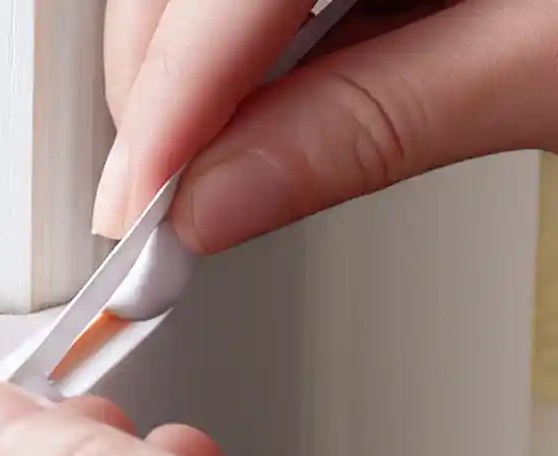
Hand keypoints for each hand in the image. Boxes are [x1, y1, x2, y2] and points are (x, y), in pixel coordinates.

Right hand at [92, 0, 557, 251]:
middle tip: (175, 205)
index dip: (171, 106)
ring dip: (200, 71)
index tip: (140, 214)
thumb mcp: (554, 60)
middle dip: (167, 94)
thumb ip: (372, 124)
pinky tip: (282, 89)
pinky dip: (253, 40)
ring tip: (224, 158)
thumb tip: (222, 200)